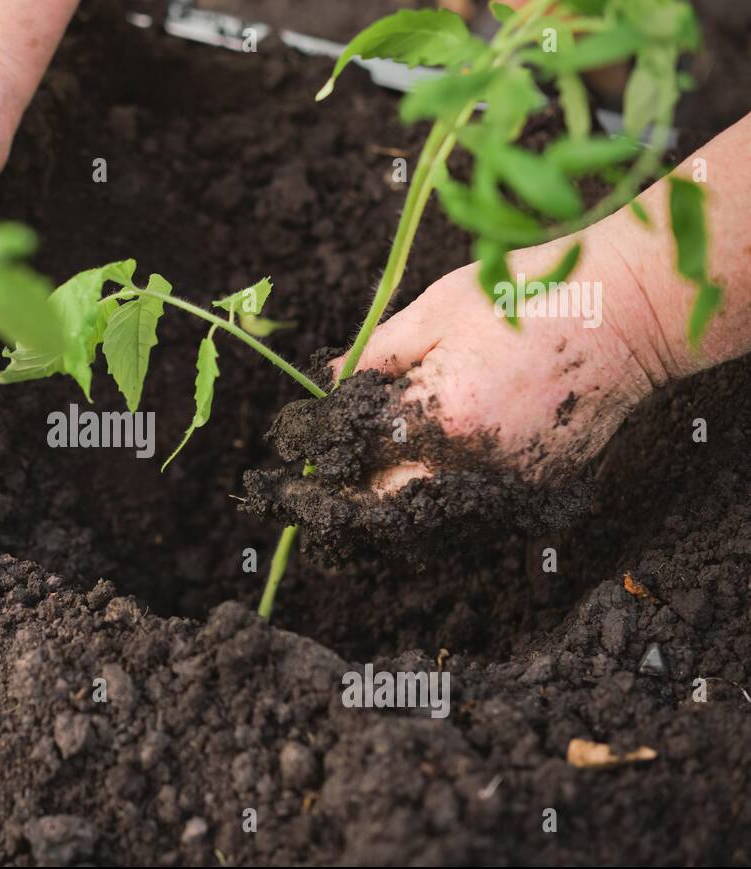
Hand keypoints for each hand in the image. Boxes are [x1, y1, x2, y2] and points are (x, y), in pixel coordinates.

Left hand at [332, 219, 685, 490]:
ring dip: (393, 501)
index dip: (319, 450)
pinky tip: (429, 470)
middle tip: (320, 480)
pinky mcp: (539, 487)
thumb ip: (376, 355)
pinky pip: (473, 505)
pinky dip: (443, 494)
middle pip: (384, 502)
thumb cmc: (530, 293)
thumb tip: (328, 384)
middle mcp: (473, 464)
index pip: (355, 454)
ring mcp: (511, 483)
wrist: (630, 310)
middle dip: (348, 492)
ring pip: (428, 514)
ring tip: (367, 484)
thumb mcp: (438, 308)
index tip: (297, 449)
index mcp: (439, 416)